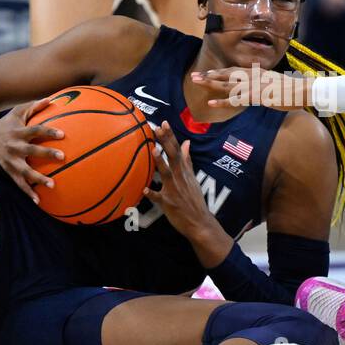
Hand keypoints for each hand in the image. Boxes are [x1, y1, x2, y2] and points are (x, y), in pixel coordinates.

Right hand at [0, 98, 63, 202]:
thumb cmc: (7, 123)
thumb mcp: (17, 112)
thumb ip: (34, 106)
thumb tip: (52, 99)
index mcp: (18, 132)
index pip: (35, 130)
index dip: (48, 132)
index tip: (63, 134)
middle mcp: (14, 147)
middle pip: (31, 151)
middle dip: (46, 154)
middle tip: (63, 157)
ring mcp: (10, 161)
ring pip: (25, 171)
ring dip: (38, 178)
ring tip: (53, 184)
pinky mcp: (9, 171)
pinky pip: (19, 184)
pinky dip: (28, 192)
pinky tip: (39, 201)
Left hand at [145, 121, 218, 243]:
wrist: (200, 222)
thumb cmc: (194, 200)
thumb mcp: (192, 178)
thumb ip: (187, 161)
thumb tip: (186, 143)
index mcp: (184, 171)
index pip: (177, 150)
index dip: (170, 136)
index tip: (164, 123)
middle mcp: (179, 178)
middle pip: (172, 156)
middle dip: (165, 142)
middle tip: (157, 128)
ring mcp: (174, 190)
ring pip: (166, 173)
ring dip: (159, 162)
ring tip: (152, 150)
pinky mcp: (168, 203)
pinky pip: (159, 198)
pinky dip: (152, 194)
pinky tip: (145, 189)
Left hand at [191, 68, 312, 111]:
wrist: (303, 90)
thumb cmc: (292, 89)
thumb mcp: (276, 82)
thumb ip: (265, 82)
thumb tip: (259, 85)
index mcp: (258, 72)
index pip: (234, 70)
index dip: (219, 72)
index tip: (207, 72)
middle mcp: (253, 76)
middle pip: (227, 74)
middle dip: (210, 75)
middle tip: (195, 75)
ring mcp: (254, 85)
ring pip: (227, 84)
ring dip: (211, 83)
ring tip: (196, 82)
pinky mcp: (256, 96)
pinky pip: (236, 100)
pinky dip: (222, 101)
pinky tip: (211, 103)